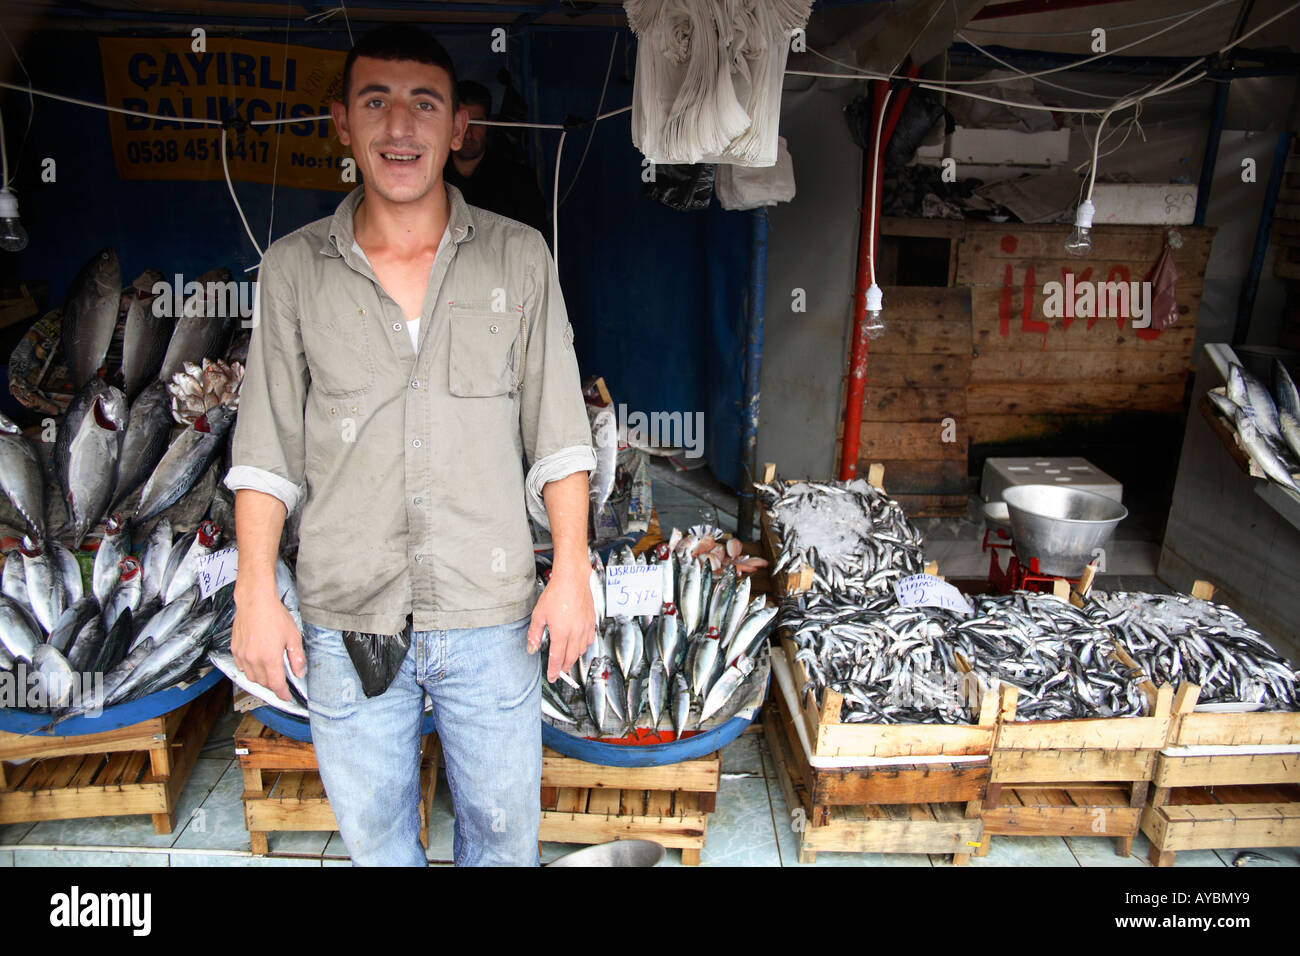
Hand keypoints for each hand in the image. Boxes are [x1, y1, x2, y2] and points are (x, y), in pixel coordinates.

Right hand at [233, 586, 303, 701]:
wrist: (255, 602)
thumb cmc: (274, 616)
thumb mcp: (293, 637)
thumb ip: (296, 658)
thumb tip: (299, 672)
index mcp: (270, 659)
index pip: (276, 685)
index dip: (282, 694)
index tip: (286, 697)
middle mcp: (254, 660)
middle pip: (263, 683)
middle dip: (273, 685)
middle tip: (280, 681)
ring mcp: (242, 656)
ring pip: (251, 677)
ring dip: (261, 679)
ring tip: (269, 673)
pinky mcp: (235, 650)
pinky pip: (241, 667)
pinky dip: (249, 670)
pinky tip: (256, 664)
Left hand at [526, 565, 594, 682]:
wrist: (572, 579)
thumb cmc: (556, 593)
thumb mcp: (539, 614)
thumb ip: (535, 634)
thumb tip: (532, 648)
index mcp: (561, 633)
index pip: (557, 659)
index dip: (554, 670)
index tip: (552, 677)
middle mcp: (575, 633)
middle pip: (571, 658)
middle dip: (564, 668)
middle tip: (559, 672)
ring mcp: (585, 628)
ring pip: (581, 651)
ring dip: (573, 658)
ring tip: (567, 660)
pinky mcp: (591, 622)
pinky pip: (589, 640)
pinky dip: (583, 647)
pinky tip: (578, 645)